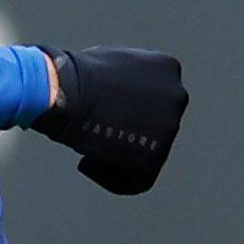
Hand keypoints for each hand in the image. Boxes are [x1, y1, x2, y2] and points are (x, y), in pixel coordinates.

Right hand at [29, 47, 189, 194]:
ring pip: (147, 154)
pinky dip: (111, 178)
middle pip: (156, 128)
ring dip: (118, 157)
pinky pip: (138, 180)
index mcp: (167, 68)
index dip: (126, 112)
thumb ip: (127, 79)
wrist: (66, 91)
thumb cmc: (74, 75)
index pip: (156, 100)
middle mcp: (176, 94)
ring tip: (87, 149)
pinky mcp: (156, 154)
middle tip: (97, 135)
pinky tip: (87, 163)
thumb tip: (122, 96)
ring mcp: (169, 125)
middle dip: (127, 135)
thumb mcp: (110, 63)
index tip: (102, 114)